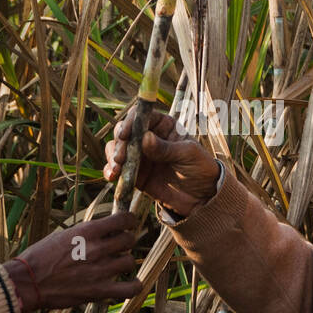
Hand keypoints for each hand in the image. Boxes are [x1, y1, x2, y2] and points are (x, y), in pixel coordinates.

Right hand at [3, 212, 142, 311]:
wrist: (27, 282)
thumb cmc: (39, 257)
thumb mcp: (62, 235)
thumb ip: (85, 233)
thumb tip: (102, 230)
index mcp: (87, 231)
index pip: (123, 219)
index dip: (129, 221)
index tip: (129, 224)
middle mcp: (97, 248)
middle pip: (129, 240)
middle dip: (126, 242)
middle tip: (118, 247)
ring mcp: (100, 270)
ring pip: (129, 261)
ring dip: (125, 263)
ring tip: (117, 266)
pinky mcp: (99, 291)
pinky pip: (130, 289)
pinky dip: (134, 286)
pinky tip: (131, 284)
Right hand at [103, 108, 219, 215]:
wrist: (202, 196)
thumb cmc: (199, 168)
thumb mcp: (187, 155)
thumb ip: (166, 148)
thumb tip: (145, 138)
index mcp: (163, 125)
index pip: (141, 116)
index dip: (129, 122)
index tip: (124, 135)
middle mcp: (148, 137)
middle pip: (124, 131)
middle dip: (119, 143)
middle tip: (121, 158)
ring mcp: (140, 155)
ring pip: (116, 149)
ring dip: (112, 157)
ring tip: (116, 169)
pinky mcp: (134, 173)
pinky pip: (117, 169)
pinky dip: (110, 171)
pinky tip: (111, 176)